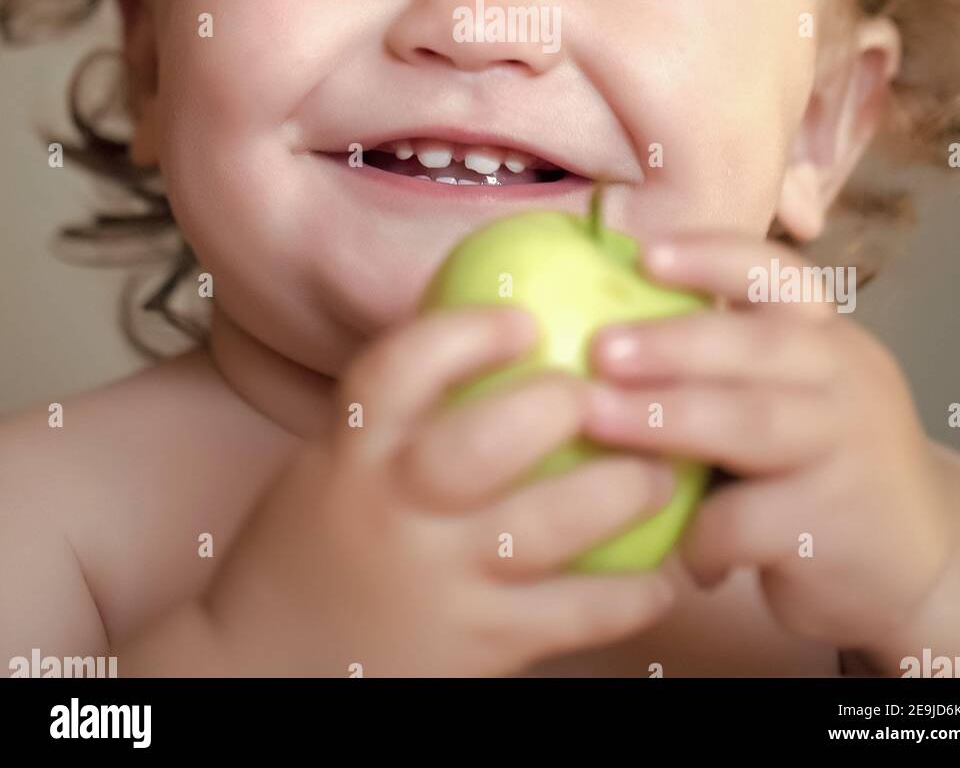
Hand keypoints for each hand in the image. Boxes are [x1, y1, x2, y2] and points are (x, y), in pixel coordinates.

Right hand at [200, 305, 679, 676]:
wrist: (271, 667)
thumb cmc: (321, 538)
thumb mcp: (340, 457)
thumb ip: (407, 406)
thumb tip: (506, 328)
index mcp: (352, 451)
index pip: (398, 370)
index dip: (468, 334)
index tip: (525, 320)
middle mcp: (392, 509)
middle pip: (482, 444)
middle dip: (557, 408)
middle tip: (609, 394)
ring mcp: (436, 581)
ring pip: (542, 529)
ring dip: (618, 493)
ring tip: (661, 473)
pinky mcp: (478, 647)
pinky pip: (570, 617)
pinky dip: (628, 596)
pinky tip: (660, 578)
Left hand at [583, 231, 954, 650]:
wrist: (919, 563)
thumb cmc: (816, 465)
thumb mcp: (792, 395)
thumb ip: (724, 364)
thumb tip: (596, 332)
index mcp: (824, 335)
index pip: (777, 274)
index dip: (712, 258)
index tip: (645, 254)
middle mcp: (844, 378)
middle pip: (757, 345)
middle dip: (671, 342)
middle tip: (599, 348)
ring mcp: (847, 448)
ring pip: (751, 422)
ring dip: (664, 419)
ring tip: (594, 419)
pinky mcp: (835, 522)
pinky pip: (747, 521)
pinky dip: (700, 536)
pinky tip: (681, 555)